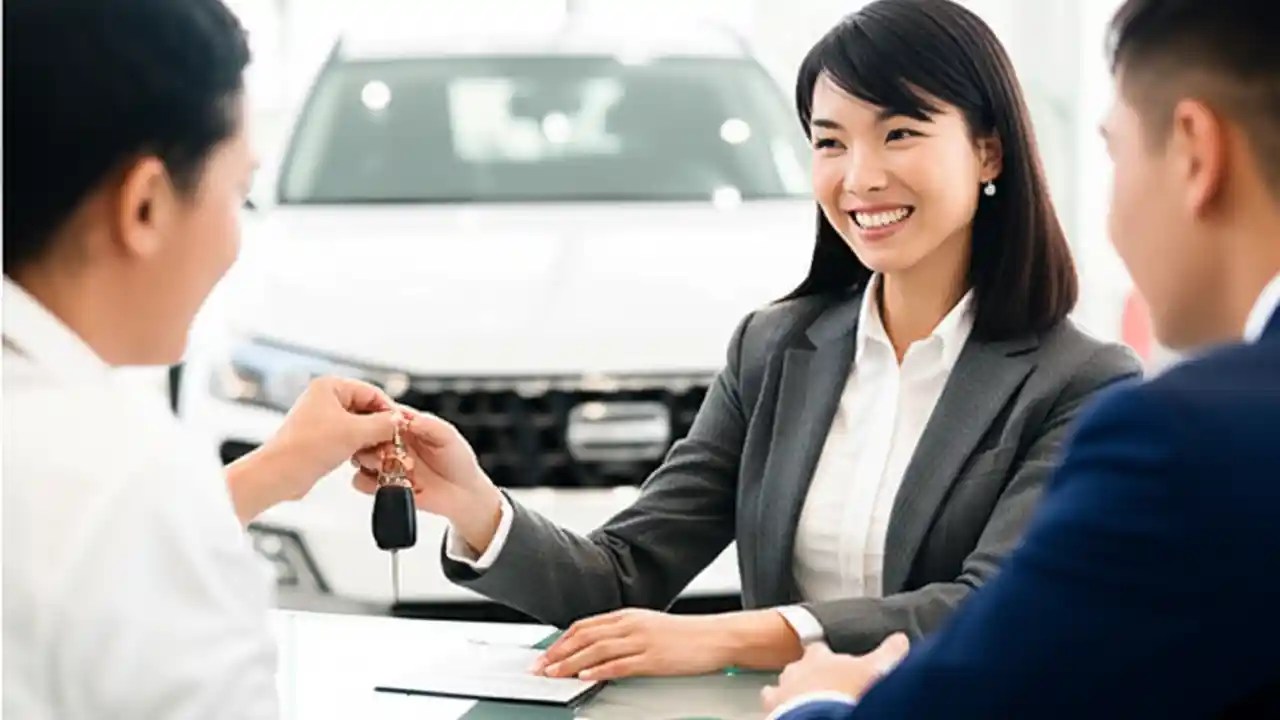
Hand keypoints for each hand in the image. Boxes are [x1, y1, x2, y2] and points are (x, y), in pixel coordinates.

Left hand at [267, 376, 400, 498]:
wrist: (280, 474)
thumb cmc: (306, 448)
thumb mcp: (355, 432)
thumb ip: (382, 424)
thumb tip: (398, 421)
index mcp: (329, 386)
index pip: (372, 392)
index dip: (388, 410)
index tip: (401, 425)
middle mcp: (325, 399)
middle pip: (366, 409)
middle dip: (380, 428)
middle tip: (393, 442)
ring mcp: (322, 419)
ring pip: (359, 426)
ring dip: (371, 440)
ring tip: (378, 453)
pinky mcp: (321, 438)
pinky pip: (349, 438)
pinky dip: (359, 448)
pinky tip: (364, 459)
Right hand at [351, 410, 502, 551]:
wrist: (463, 494)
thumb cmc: (458, 460)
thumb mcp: (448, 436)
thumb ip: (428, 425)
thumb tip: (405, 419)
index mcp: (405, 426)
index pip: (380, 414)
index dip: (374, 415)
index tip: (377, 422)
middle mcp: (391, 443)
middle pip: (364, 435)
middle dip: (368, 439)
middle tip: (383, 447)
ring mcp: (385, 464)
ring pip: (359, 457)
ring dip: (368, 460)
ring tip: (387, 465)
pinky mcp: (382, 485)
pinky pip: (361, 482)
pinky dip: (368, 482)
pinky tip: (387, 482)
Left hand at [532, 608, 737, 681]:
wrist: (715, 637)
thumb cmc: (685, 635)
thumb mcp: (648, 627)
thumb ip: (623, 634)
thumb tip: (596, 648)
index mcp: (627, 616)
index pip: (584, 626)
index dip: (561, 641)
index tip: (545, 654)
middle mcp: (631, 625)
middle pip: (585, 636)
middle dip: (558, 653)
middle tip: (540, 667)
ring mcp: (642, 641)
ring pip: (597, 650)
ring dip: (571, 663)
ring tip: (554, 674)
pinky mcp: (653, 658)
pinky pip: (621, 664)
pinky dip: (600, 670)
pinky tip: (586, 676)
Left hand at [760, 634, 908, 714]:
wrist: (818, 718)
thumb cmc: (845, 692)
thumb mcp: (876, 668)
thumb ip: (889, 652)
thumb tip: (900, 639)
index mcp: (819, 657)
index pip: (820, 650)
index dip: (827, 658)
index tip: (834, 664)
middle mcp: (796, 670)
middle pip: (799, 668)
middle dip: (809, 677)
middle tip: (823, 690)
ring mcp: (781, 691)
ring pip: (783, 688)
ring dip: (793, 695)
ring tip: (807, 707)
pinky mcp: (772, 711)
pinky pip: (773, 709)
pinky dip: (782, 712)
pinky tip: (793, 716)